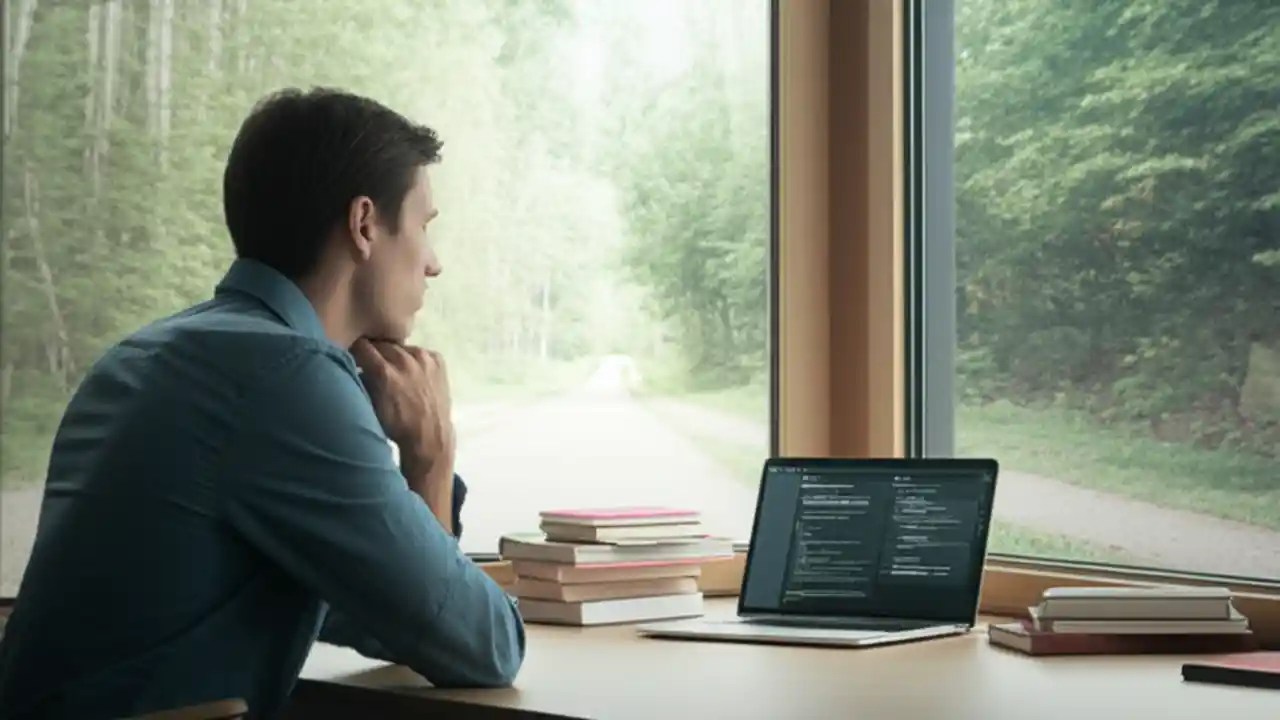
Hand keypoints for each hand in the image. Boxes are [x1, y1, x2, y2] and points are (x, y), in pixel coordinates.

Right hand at [351, 339, 454, 470]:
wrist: (430, 436)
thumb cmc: (395, 425)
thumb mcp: (370, 404)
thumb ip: (362, 380)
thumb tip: (355, 365)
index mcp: (384, 372)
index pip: (362, 346)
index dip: (356, 351)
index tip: (355, 358)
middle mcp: (404, 361)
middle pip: (381, 344)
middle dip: (375, 354)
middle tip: (373, 366)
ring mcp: (424, 359)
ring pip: (401, 348)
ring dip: (395, 357)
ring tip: (395, 371)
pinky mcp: (438, 360)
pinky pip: (420, 353)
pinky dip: (414, 360)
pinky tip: (413, 374)